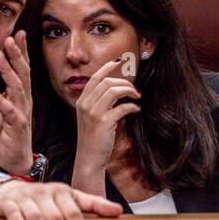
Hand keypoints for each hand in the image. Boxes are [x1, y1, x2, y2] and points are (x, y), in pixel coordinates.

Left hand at [0, 31, 32, 174]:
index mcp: (19, 95)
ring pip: (17, 87)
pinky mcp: (17, 125)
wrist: (11, 159)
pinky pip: (8, 110)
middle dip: (17, 55)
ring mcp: (22, 112)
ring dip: (8, 70)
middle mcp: (24, 100)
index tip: (18, 34)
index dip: (21, 52)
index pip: (22, 69)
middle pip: (23, 73)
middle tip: (10, 38)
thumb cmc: (3, 134)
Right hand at [0, 179, 122, 219]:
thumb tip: (119, 211)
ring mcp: (25, 197)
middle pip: (56, 217)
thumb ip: (93, 204)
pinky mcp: (8, 203)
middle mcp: (44, 193)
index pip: (74, 212)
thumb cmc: (45, 200)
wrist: (9, 191)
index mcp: (62, 192)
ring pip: (36, 216)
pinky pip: (14, 213)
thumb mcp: (70, 199)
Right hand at [72, 56, 141, 191]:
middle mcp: (86, 104)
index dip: (108, 67)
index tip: (119, 61)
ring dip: (129, 91)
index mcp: (82, 101)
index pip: (95, 77)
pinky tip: (136, 109)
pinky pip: (122, 107)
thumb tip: (117, 91)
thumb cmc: (93, 139)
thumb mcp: (91, 117)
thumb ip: (100, 103)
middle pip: (107, 82)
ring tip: (137, 97)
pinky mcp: (104, 122)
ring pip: (114, 90)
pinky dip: (131, 106)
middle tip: (134, 90)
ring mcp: (94, 113)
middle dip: (124, 82)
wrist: (89, 158)